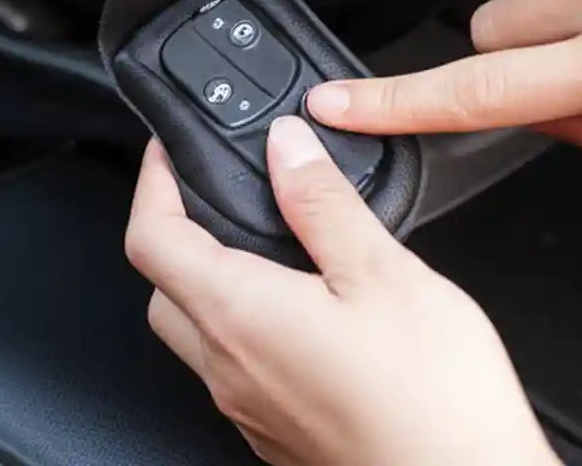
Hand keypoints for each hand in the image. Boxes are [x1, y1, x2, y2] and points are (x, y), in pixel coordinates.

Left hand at [125, 118, 559, 465]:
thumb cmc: (431, 399)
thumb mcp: (382, 272)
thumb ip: (324, 203)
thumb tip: (287, 148)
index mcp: (240, 315)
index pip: (150, 238)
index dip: (151, 183)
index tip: (170, 154)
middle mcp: (230, 369)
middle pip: (163, 291)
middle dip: (175, 236)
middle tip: (214, 198)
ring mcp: (252, 409)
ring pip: (199, 336)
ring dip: (212, 285)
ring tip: (272, 250)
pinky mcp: (280, 434)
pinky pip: (237, 372)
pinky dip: (249, 330)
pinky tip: (307, 317)